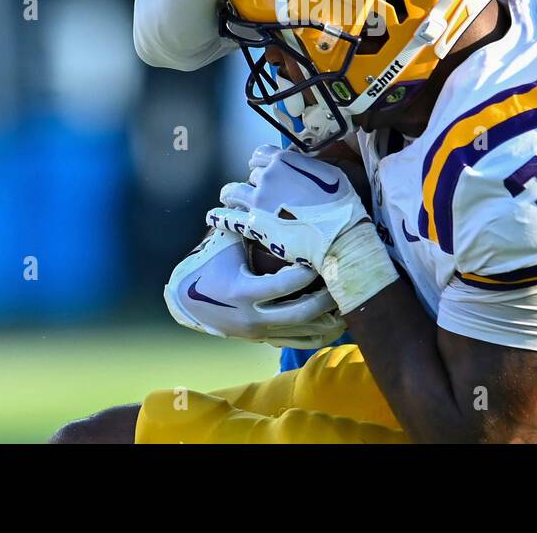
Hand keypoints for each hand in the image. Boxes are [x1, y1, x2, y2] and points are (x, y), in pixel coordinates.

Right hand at [164, 227, 343, 348]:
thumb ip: (248, 224)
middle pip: (299, 313)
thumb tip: (274, 194)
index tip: (320, 257)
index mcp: (243, 292)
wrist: (187, 300)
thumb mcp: (226, 243)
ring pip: (302, 333)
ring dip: (328, 320)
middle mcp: (252, 317)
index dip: (306, 272)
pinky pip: (298, 343)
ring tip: (349, 305)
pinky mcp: (263, 340)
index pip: (283, 285)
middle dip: (325, 299)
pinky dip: (319, 335)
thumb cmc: (210, 263)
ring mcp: (258, 333)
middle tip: (341, 281)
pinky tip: (337, 325)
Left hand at [208, 145, 368, 272]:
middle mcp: (267, 176)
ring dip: (231, 194)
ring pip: (233, 191)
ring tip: (228, 199)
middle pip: (252, 176)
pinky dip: (217, 217)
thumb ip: (307, 164)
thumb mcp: (329, 172)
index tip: (258, 168)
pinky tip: (212, 217)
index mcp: (284, 161)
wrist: (338, 234)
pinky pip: (227, 218)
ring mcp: (258, 201)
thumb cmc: (340, 205)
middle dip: (256, 183)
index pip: (261, 155)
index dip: (259, 163)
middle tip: (262, 194)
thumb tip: (297, 159)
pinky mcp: (253, 224)